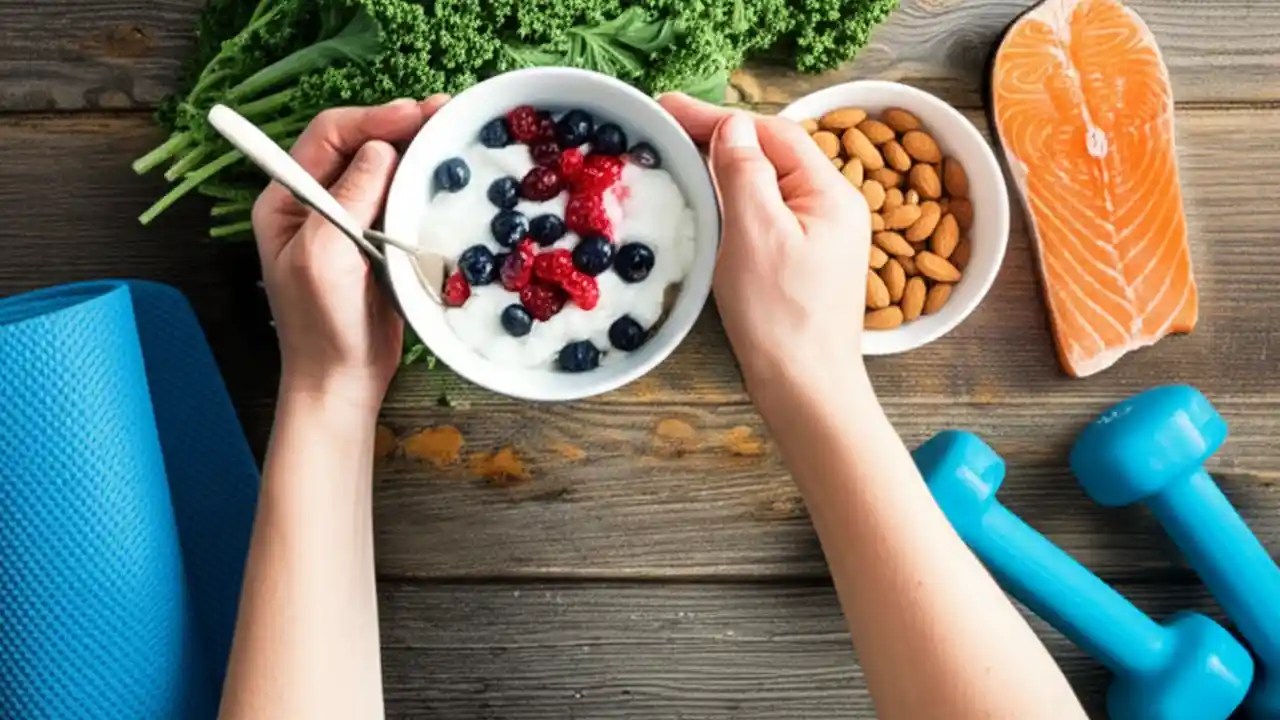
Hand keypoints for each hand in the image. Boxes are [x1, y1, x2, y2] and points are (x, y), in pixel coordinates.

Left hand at [252, 96, 447, 410]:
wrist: (342, 382)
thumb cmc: (320, 326)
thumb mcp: (323, 256)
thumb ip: (348, 198)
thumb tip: (381, 149)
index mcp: (286, 200)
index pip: (327, 136)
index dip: (371, 119)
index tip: (414, 113)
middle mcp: (315, 204)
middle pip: (359, 146)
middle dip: (400, 127)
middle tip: (445, 113)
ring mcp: (349, 223)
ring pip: (385, 171)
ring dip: (417, 152)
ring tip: (453, 135)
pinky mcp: (379, 243)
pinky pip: (402, 202)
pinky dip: (424, 186)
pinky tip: (449, 177)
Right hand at [659, 94, 872, 406]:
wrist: (806, 390)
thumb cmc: (780, 316)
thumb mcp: (755, 232)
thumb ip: (744, 171)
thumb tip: (734, 127)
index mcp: (831, 193)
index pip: (773, 133)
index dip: (720, 118)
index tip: (669, 109)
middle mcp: (834, 209)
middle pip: (773, 155)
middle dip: (721, 137)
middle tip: (666, 128)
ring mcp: (821, 239)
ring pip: (768, 186)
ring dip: (725, 168)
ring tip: (680, 156)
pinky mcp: (804, 265)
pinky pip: (767, 216)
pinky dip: (735, 202)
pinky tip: (709, 204)